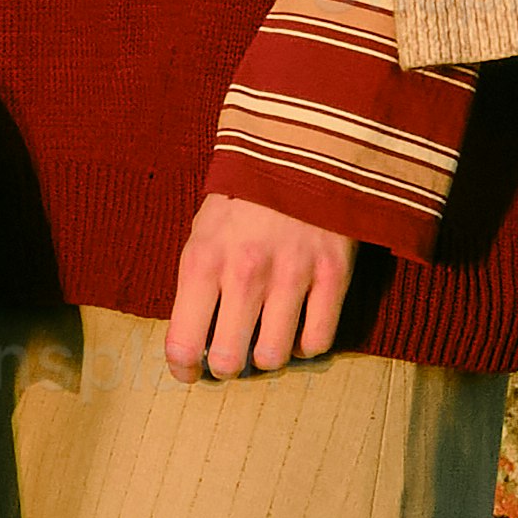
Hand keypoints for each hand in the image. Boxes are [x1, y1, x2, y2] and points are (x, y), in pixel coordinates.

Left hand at [166, 187, 357, 380]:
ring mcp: (292, 274)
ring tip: (266, 338)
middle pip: (228, 360)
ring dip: (267, 356)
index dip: (184, 369)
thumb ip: (198, 283)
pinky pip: (317, 340)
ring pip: (272, 358)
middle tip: (231, 355)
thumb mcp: (203, 230)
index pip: (183, 344)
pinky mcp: (333, 273)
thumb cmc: (244, 195)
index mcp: (203, 260)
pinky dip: (306, 344)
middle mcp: (245, 272)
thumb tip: (196, 338)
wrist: (302, 146)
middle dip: (226, 367)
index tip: (190, 371)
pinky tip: (299, 328)